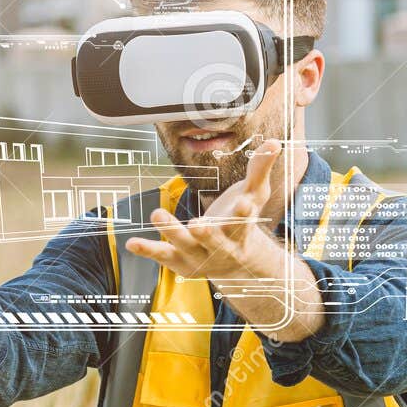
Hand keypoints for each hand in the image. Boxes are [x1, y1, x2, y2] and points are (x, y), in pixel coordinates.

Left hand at [124, 139, 291, 283]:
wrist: (235, 265)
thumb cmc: (242, 222)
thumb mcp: (254, 195)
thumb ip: (259, 169)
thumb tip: (275, 141)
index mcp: (241, 230)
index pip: (244, 222)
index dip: (244, 213)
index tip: (245, 204)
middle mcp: (221, 247)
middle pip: (214, 240)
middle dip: (206, 233)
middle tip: (198, 224)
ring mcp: (200, 257)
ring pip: (185, 245)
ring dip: (172, 231)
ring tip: (157, 213)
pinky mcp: (180, 262)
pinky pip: (163, 256)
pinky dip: (148, 250)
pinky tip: (131, 243)